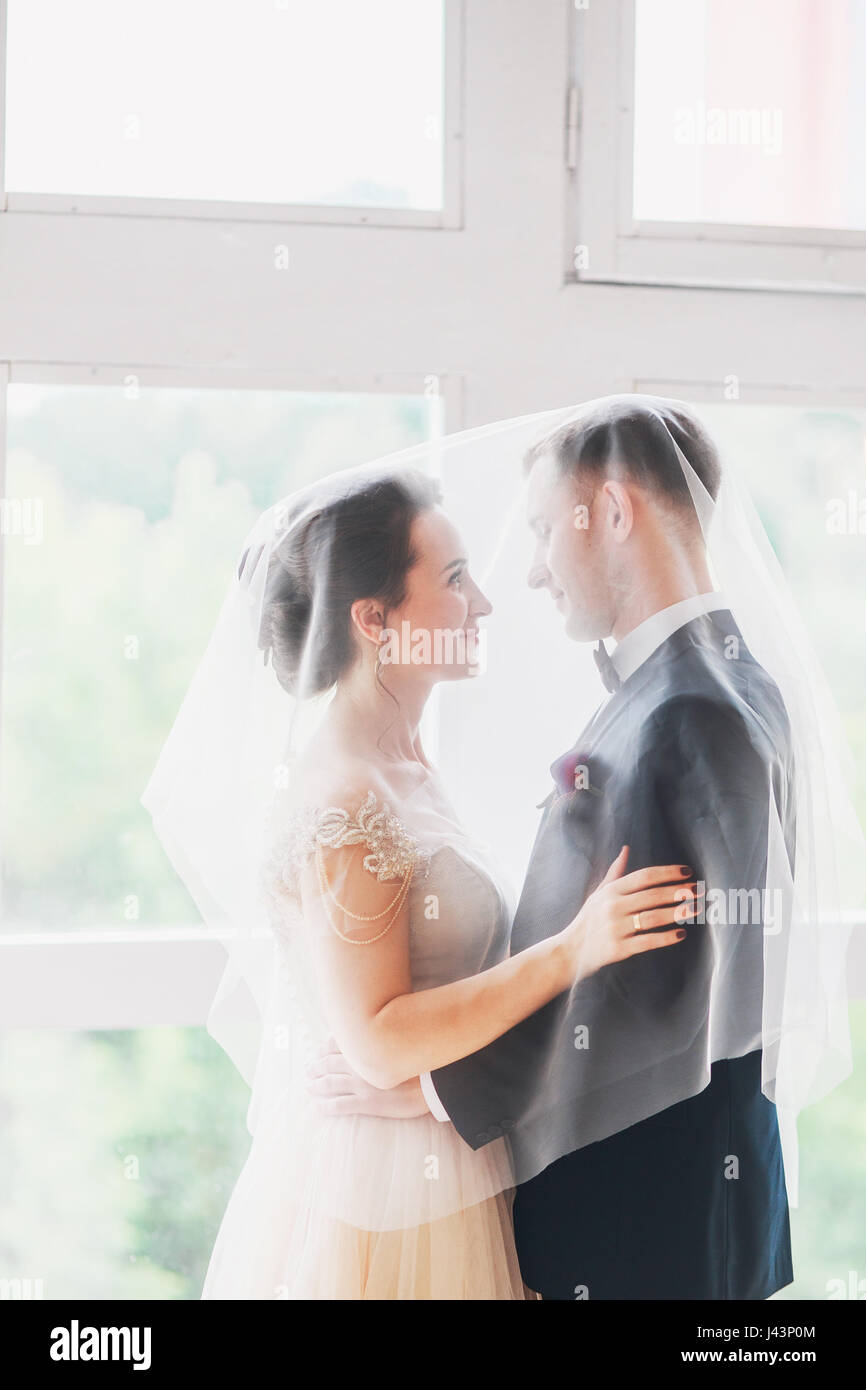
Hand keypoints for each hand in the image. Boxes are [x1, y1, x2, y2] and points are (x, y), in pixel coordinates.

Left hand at [304, 1037, 430, 1117]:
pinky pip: (340, 1105)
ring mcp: (361, 1084)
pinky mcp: (367, 1103)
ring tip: (308, 1085)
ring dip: (316, 1084)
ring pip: (330, 1083)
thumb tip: (379, 1030)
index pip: (338, 1043)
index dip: (325, 1047)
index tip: (319, 1050)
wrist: (433, 1081)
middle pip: (329, 1063)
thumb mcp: (403, 1039)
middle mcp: (360, 1064)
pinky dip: (326, 1106)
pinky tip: (318, 1107)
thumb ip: (386, 1035)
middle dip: (316, 1066)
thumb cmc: (421, 1060)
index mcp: (367, 1046)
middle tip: (308, 1069)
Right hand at [560, 846, 701, 984]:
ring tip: (696, 909)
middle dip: (678, 891)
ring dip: (677, 913)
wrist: (570, 951)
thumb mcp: (598, 893)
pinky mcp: (619, 949)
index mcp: (610, 891)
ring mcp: (616, 928)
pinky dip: (665, 938)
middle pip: (652, 895)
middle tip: (699, 890)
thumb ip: (615, 872)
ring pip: (652, 918)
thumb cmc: (588, 920)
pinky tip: (681, 934)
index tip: (687, 872)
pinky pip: (647, 941)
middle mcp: (613, 907)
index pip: (644, 877)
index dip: (668, 873)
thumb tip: (626, 849)